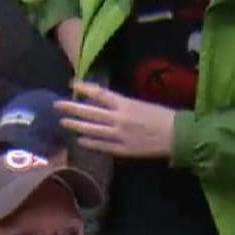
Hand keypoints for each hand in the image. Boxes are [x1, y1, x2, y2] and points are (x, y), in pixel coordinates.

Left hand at [56, 80, 176, 158]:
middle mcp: (118, 118)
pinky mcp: (122, 149)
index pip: (99, 93)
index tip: (72, 84)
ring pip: (92, 129)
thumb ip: (123, 105)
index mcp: (125, 104)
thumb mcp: (142, 104)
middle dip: (72, 108)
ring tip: (63, 122)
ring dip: (76, 125)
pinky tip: (80, 140)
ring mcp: (118, 135)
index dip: (83, 88)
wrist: (177, 136)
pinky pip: (102, 146)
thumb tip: (105, 104)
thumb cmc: (163, 116)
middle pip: (89, 112)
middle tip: (57, 105)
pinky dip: (90, 142)